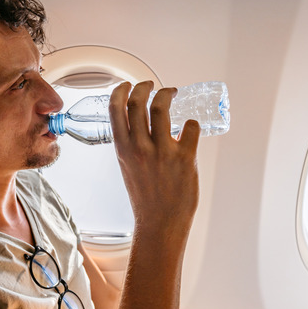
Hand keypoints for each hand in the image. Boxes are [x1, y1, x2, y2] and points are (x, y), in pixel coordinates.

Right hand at [108, 81, 199, 252]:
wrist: (160, 223)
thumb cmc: (145, 198)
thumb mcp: (128, 167)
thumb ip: (132, 146)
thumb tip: (141, 128)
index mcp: (123, 149)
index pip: (115, 109)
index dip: (122, 90)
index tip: (128, 85)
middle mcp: (140, 147)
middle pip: (138, 102)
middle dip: (145, 86)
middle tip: (152, 85)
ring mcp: (163, 152)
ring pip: (162, 107)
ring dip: (168, 93)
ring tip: (172, 93)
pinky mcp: (185, 158)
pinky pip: (191, 127)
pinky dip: (192, 123)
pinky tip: (190, 128)